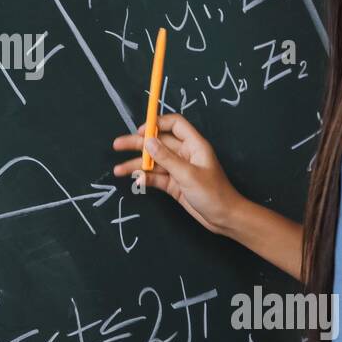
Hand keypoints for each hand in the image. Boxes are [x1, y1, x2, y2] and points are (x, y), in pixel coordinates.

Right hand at [112, 114, 243, 236]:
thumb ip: (166, 158)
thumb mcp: (188, 174)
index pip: (175, 124)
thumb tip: (148, 141)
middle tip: (118, 144)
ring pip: (153, 162)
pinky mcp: (173, 183)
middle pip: (158, 143)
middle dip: (138, 144)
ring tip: (118, 170)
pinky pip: (155, 177)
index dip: (157, 124)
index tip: (140, 131)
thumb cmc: (214, 193)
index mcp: (194, 145)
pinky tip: (134, 181)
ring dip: (136, 164)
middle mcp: (184, 154)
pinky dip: (144, 178)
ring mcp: (178, 169)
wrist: (224, 218)